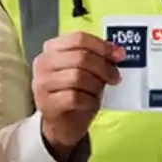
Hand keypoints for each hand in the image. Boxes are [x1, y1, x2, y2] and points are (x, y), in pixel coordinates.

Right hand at [31, 32, 123, 160]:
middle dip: (103, 67)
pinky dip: (90, 101)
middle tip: (115, 77)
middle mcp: (43, 63)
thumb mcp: (86, 71)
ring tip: (100, 92)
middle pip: (80, 57)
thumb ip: (97, 58)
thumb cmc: (75, 92)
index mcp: (52, 49)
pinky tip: (91, 103)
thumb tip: (118, 52)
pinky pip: (75, 98)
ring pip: (78, 77)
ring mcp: (42, 84)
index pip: (78, 38)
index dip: (102, 46)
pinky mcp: (47, 104)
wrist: (61, 123)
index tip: (119, 55)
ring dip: (96, 86)